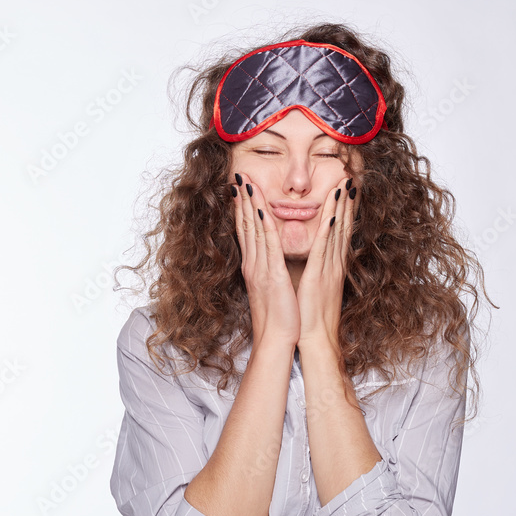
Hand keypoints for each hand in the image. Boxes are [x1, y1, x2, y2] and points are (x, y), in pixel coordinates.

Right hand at [232, 174, 299, 348]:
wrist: (276, 339)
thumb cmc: (277, 318)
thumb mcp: (271, 288)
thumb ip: (268, 271)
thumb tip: (268, 260)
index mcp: (255, 267)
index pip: (247, 231)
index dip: (243, 208)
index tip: (241, 188)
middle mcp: (254, 264)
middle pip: (246, 225)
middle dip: (243, 199)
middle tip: (238, 175)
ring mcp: (261, 268)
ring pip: (255, 229)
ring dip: (251, 204)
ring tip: (246, 181)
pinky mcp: (273, 275)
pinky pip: (269, 245)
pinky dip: (265, 224)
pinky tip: (263, 208)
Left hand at [296, 177, 356, 349]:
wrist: (317, 338)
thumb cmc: (314, 316)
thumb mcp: (319, 287)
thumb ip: (321, 270)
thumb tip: (319, 259)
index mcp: (332, 265)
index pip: (340, 231)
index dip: (344, 209)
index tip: (346, 189)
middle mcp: (334, 263)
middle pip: (343, 225)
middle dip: (346, 201)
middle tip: (350, 177)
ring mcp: (329, 267)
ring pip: (336, 231)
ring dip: (340, 207)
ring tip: (344, 185)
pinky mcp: (320, 275)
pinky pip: (325, 247)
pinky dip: (329, 228)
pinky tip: (333, 212)